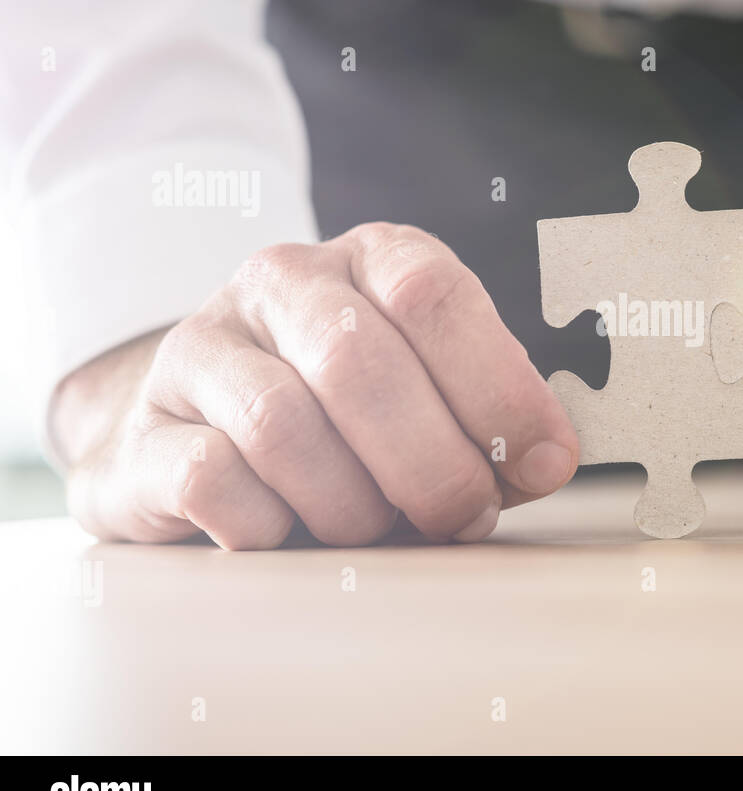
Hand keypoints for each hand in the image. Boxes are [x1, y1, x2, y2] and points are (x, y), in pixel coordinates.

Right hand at [51, 223, 577, 547]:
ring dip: (351, 506)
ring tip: (373, 527)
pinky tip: (291, 530)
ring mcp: (203, 347)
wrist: (206, 422)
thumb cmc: (351, 413)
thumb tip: (547, 460)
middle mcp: (282, 283)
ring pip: (285, 429)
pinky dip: (270, 527)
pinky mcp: (147, 427)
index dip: (498, 386)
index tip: (544, 462)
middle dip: (432, 465)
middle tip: (464, 518)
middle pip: (359, 365)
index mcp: (369, 260)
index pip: (433, 295)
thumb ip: (491, 415)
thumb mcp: (432, 386)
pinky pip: (212, 481)